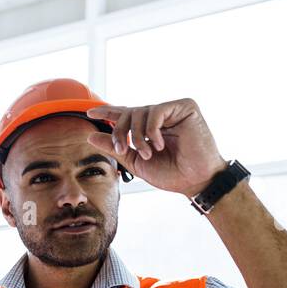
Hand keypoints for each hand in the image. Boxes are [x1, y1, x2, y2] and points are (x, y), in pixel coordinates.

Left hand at [86, 98, 226, 196]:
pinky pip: (156, 110)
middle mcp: (160, 117)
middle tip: (122, 149)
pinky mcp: (186, 106)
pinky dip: (152, 129)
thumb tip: (91, 136)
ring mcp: (173, 110)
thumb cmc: (171, 174)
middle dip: (120, 131)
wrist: (196, 181)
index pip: (126, 114)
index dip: (108, 112)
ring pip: (141, 111)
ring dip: (137, 135)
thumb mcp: (136, 162)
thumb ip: (115, 148)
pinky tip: (158, 145)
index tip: (91, 113)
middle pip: (129, 112)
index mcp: (149, 128)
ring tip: (147, 154)